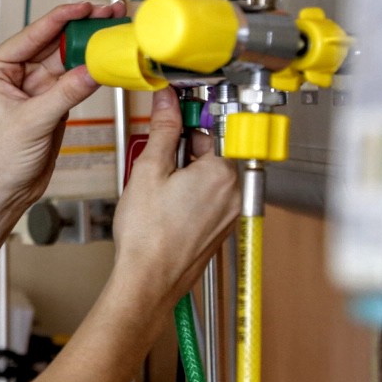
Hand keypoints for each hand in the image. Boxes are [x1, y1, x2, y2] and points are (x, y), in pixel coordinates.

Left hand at [0, 0, 126, 210]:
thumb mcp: (31, 122)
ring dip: (91, 49)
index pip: (33, 33)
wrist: (1, 192)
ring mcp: (34, 87)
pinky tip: (109, 61)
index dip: (61, 18)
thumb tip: (93, 68)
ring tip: (114, 34)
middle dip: (82, 30)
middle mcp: (13, 72)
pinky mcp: (52, 102)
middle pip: (54, 42)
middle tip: (109, 15)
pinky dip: (93, 72)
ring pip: (68, 59)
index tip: (85, 7)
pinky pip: (76, 81)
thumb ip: (65, 93)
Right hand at [109, 89, 238, 305]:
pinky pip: (208, 199)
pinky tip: (165, 206)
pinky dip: (189, 195)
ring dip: (185, 174)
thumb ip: (163, 130)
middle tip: (155, 160)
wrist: (148, 280)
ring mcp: (229, 214)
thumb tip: (167, 101)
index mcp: (221, 173)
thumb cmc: (148, 236)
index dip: (186, 122)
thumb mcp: (149, 170)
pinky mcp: (220, 229)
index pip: (210, 128)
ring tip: (157, 187)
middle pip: (211, 152)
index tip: (171, 118)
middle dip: (183, 150)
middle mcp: (232, 193)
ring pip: (208, 177)